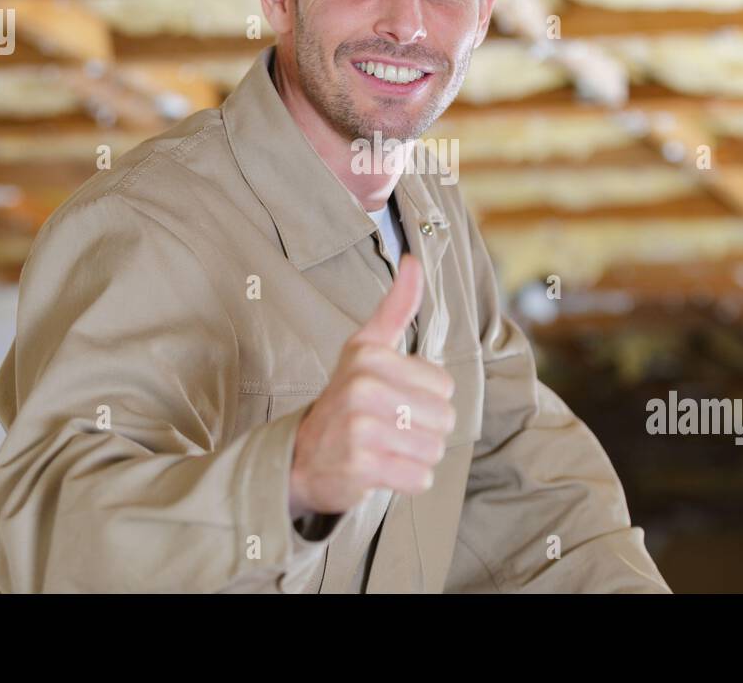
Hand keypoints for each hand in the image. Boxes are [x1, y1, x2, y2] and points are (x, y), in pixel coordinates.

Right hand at [288, 254, 455, 517]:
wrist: (298, 457)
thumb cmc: (344, 398)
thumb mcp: (365, 348)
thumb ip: (395, 307)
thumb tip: (414, 261)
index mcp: (370, 357)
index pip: (444, 385)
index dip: (426, 398)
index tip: (394, 400)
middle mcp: (363, 388)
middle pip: (444, 419)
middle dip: (423, 430)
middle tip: (390, 429)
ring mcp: (360, 428)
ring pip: (433, 449)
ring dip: (415, 456)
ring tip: (386, 448)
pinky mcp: (361, 466)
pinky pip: (418, 478)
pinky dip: (407, 480)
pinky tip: (382, 469)